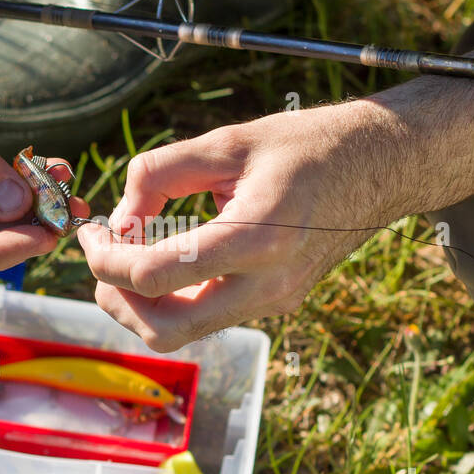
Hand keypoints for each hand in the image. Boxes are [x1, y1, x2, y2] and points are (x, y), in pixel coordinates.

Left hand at [78, 108, 374, 350]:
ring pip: (182, 333)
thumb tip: (119, 219)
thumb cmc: (307, 146)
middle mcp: (268, 284)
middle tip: (100, 256)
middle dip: (116, 299)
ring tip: (124, 254)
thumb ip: (160, 174)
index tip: (92, 233)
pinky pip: (206, 317)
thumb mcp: (227, 140)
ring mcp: (274, 301)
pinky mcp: (274, 303)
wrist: (381, 167)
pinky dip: (170, 298)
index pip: (154, 277)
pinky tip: (162, 256)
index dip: (106, 260)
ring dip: (140, 304)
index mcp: (257, 238)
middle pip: (164, 330)